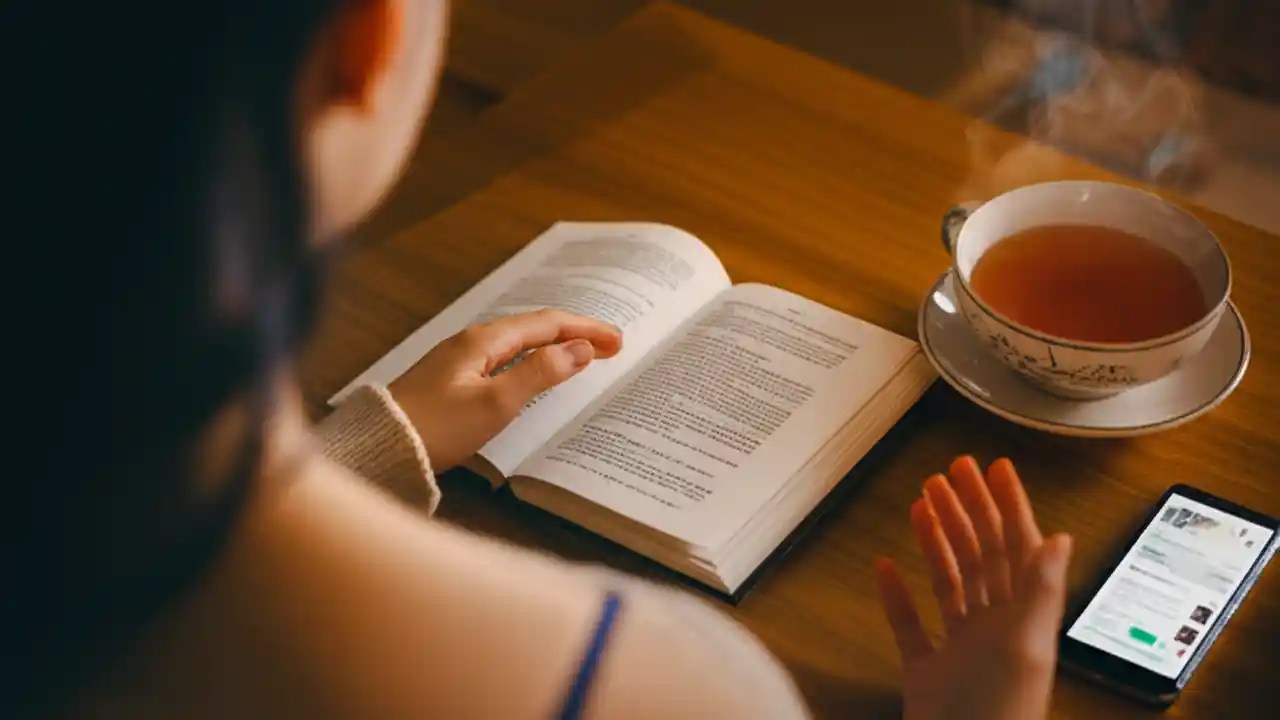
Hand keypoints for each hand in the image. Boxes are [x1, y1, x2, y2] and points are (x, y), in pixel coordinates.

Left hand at [389, 309, 621, 469]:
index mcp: (485, 340)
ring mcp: (461, 359)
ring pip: (520, 343)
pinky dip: (533, 360)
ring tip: (584, 355)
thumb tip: (579, 349)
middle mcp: (473, 341)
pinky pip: (505, 358)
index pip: (547, 323)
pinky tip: (537, 372)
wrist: (381, 446)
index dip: (586, 329)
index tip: (618, 340)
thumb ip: (540, 373)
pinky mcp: (453, 379)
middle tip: (612, 346)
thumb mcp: (496, 403)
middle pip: (535, 328)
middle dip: (575, 333)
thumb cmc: (436, 428)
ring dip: (555, 346)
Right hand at [875, 456, 1072, 719]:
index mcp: (1021, 617)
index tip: (995, 468)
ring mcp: (959, 647)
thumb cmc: (1001, 712)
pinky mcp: (926, 670)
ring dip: (936, 540)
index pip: (1017, 548)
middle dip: (967, 509)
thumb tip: (1060, 536)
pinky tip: (884, 568)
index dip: (1008, 505)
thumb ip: (1042, 589)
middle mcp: (993, 627)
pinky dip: (896, 594)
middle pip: (981, 555)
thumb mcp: (1029, 645)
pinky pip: (909, 624)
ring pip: (948, 580)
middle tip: (951, 471)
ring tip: (923, 502)